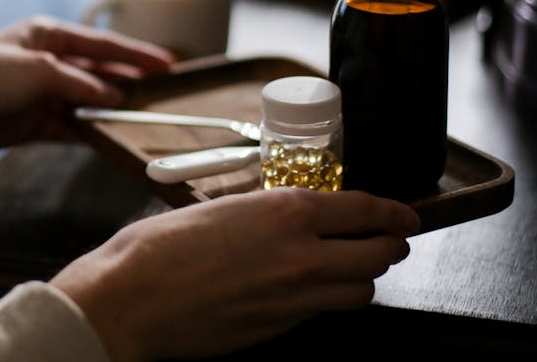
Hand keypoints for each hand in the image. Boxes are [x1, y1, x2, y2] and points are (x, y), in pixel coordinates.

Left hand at [0, 16, 173, 147]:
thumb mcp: (40, 69)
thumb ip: (81, 83)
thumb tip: (112, 97)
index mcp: (47, 34)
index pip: (101, 44)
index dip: (135, 54)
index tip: (166, 64)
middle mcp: (47, 60)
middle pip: (98, 72)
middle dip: (128, 81)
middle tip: (162, 91)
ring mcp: (42, 92)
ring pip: (87, 100)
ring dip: (111, 108)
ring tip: (142, 115)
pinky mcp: (34, 122)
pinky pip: (71, 125)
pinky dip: (89, 130)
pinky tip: (111, 134)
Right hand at [50, 188, 419, 361]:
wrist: (131, 301)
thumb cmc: (158, 250)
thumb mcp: (217, 208)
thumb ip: (261, 211)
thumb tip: (286, 213)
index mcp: (285, 211)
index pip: (365, 210)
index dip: (395, 211)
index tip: (405, 213)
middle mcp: (302, 254)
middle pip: (379, 253)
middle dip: (390, 244)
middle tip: (387, 239)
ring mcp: (295, 297)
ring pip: (362, 289)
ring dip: (363, 276)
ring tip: (351, 266)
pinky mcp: (281, 327)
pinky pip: (324, 310)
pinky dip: (329, 298)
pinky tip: (309, 288)